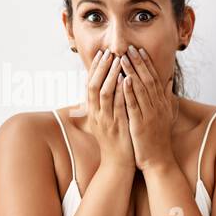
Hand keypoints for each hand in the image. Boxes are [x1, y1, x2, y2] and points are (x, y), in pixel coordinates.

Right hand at [82, 48, 135, 169]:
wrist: (117, 163)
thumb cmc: (115, 140)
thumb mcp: (106, 121)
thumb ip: (105, 105)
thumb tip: (106, 88)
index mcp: (92, 111)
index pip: (90, 85)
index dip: (95, 69)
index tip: (101, 54)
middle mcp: (96, 114)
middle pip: (93, 85)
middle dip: (101, 67)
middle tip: (108, 52)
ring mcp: (105, 120)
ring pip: (103, 93)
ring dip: (109, 75)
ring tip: (117, 60)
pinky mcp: (117, 126)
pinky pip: (117, 106)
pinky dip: (120, 92)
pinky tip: (125, 80)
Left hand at [119, 44, 177, 171]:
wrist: (159, 160)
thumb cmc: (159, 138)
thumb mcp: (166, 115)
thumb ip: (167, 97)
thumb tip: (169, 80)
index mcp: (162, 103)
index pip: (155, 78)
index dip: (146, 63)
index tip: (139, 50)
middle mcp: (158, 107)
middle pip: (148, 79)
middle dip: (138, 63)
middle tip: (129, 48)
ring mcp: (150, 115)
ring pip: (141, 89)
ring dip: (132, 72)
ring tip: (123, 58)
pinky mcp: (141, 124)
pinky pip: (135, 105)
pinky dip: (129, 92)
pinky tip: (123, 80)